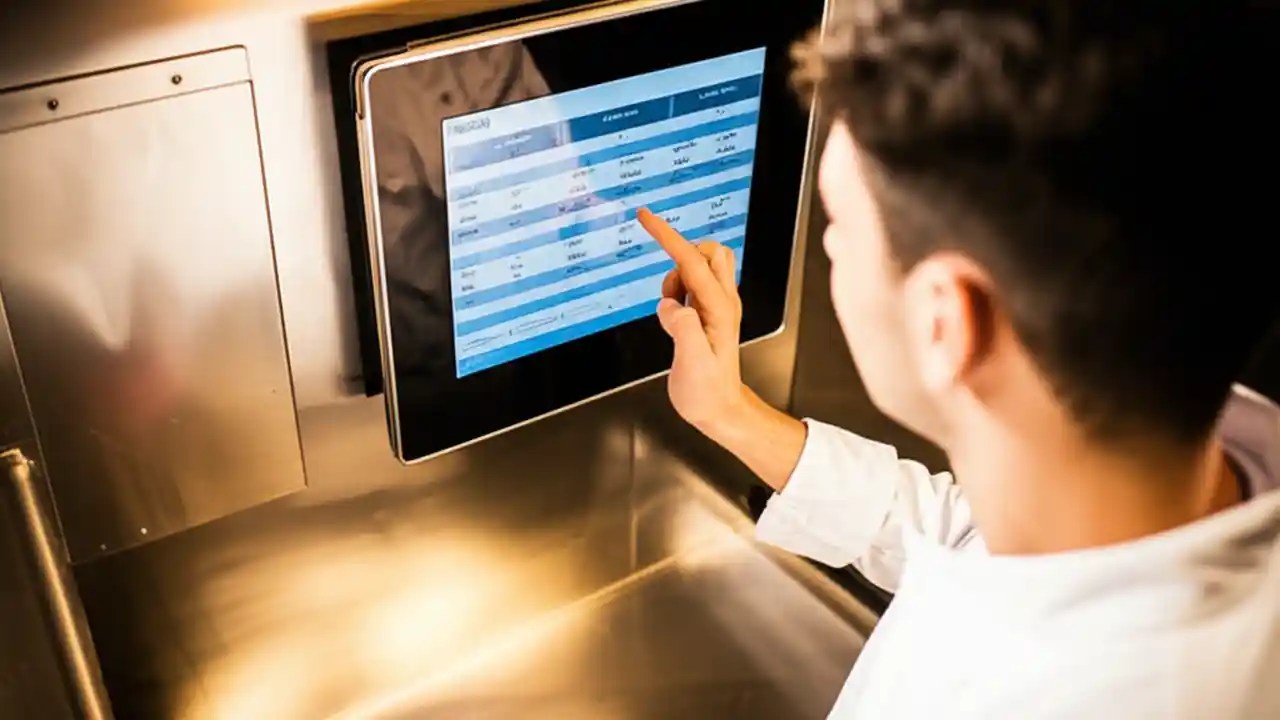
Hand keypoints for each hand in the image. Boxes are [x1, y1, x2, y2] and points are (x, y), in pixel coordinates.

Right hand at [637, 208, 746, 434]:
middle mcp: (723, 301)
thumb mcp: (692, 363)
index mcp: (719, 309)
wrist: (719, 409)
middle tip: (670, 295)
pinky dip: (676, 294)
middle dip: (679, 261)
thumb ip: (683, 328)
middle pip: (706, 252)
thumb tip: (672, 305)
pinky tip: (675, 319)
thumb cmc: (707, 392)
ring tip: (672, 316)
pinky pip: (690, 285)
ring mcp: (717, 306)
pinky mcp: (708, 313)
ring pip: (696, 267)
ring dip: (675, 282)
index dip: (668, 237)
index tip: (647, 218)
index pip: (692, 261)